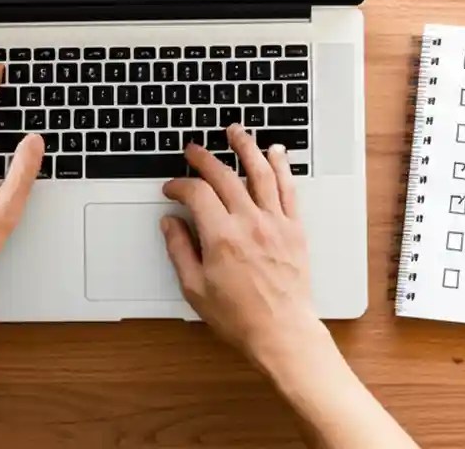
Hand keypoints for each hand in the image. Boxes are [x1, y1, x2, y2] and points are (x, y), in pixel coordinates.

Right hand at [161, 125, 325, 371]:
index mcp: (221, 238)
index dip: (179, 185)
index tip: (172, 188)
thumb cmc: (240, 317)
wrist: (282, 332)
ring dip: (246, 147)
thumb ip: (179, 250)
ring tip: (235, 131)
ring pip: (260, 172)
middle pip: (223, 175)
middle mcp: (249, 224)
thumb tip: (170, 223)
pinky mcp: (294, 229)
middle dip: (203, 158)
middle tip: (193, 150)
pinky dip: (282, 167)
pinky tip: (275, 153)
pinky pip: (288, 189)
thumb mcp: (195, 288)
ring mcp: (274, 223)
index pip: (196, 193)